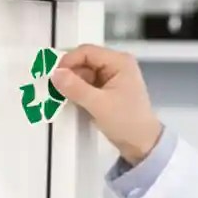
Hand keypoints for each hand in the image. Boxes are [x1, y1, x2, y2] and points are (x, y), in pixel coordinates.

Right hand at [50, 44, 162, 165]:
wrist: (143, 145)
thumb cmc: (128, 123)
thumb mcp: (99, 105)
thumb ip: (75, 88)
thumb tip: (55, 74)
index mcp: (120, 62)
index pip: (87, 52)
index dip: (68, 61)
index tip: (55, 76)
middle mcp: (117, 66)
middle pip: (84, 62)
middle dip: (69, 75)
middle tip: (56, 89)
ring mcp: (113, 78)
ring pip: (84, 74)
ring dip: (73, 85)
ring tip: (63, 97)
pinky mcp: (108, 91)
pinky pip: (87, 85)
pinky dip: (78, 92)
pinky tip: (73, 101)